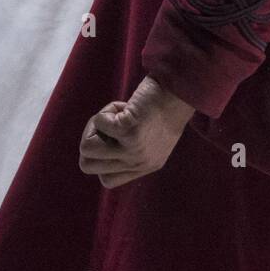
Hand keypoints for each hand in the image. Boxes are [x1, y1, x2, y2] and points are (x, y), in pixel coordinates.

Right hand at [78, 76, 194, 188]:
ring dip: (96, 126)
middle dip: (92, 140)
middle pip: (87, 166)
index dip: (104, 157)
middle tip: (113, 125)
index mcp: (146, 167)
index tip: (119, 138)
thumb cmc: (165, 106)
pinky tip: (127, 106)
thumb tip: (92, 149)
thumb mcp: (150, 138)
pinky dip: (107, 110)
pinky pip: (98, 123)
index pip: (107, 180)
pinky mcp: (129, 131)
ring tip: (118, 116)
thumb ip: (129, 150)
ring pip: (86, 149)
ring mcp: (134, 150)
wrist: (183, 90)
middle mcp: (139, 163)